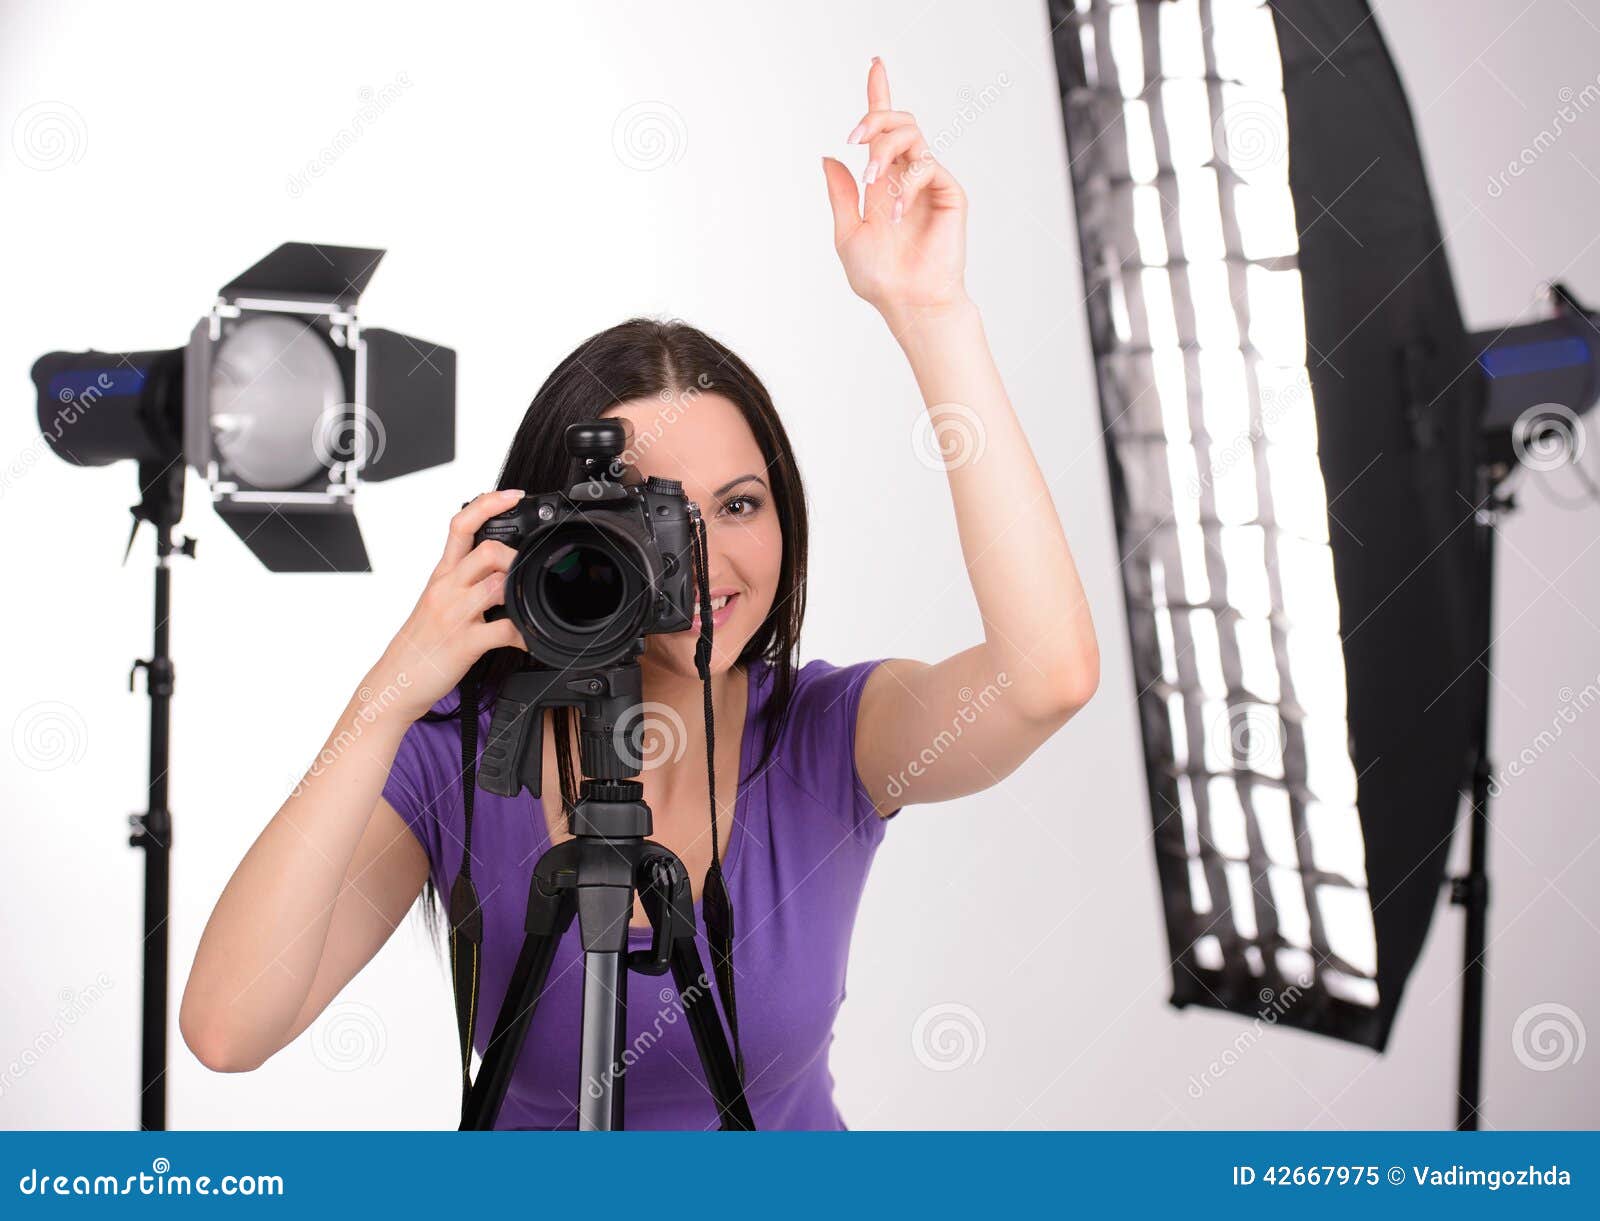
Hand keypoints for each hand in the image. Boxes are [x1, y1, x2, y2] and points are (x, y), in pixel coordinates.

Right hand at [368, 488, 527, 721]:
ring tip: (530, 602)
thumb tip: (498, 566)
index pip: (461, 525)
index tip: (514, 495)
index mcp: (442, 574)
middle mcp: (447, 588)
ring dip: (522, 590)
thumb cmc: (420, 643)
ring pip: (499, 584)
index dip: (489, 504)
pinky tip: (531, 638)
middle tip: (528, 570)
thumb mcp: (437, 601)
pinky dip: (527, 634)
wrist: (394, 680)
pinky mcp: (465, 642)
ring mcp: (456, 614)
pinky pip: (506, 630)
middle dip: (516, 556)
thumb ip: (463, 580)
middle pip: (487, 549)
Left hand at [822, 56, 969, 323]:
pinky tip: (896, 214)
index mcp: (883, 182)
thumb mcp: (846, 233)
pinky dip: (905, 185)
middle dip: (873, 119)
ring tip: (872, 182)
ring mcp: (929, 182)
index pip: (881, 132)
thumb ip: (840, 194)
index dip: (878, 96)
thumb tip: (830, 157)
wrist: (907, 301)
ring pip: (910, 134)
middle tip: (854, 138)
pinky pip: (925, 165)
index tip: (875, 65)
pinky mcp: (948, 192)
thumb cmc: (880, 276)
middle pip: (896, 122)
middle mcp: (907, 176)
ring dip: (884, 148)